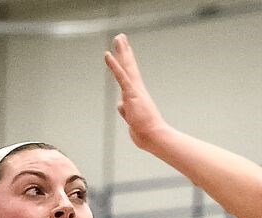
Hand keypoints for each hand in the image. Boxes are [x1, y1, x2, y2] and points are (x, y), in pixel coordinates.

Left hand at [105, 34, 171, 150]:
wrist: (154, 136)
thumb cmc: (145, 131)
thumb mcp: (131, 119)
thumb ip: (125, 110)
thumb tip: (120, 105)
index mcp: (136, 95)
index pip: (129, 75)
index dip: (126, 61)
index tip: (125, 49)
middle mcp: (136, 89)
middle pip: (128, 66)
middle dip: (124, 51)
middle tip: (121, 37)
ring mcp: (134, 90)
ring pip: (126, 67)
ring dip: (122, 51)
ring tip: (118, 38)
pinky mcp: (131, 94)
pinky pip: (120, 76)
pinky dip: (114, 65)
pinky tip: (108, 54)